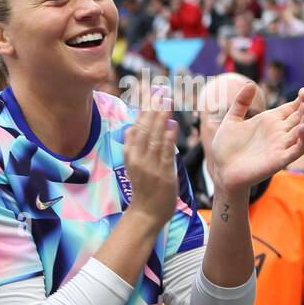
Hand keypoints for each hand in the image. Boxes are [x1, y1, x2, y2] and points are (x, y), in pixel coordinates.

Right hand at [123, 87, 179, 232]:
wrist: (145, 214)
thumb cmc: (145, 189)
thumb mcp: (137, 164)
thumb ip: (142, 145)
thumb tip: (147, 125)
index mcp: (130, 154)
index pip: (136, 127)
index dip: (143, 109)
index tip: (149, 93)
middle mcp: (137, 158)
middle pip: (144, 128)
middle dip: (152, 108)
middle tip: (159, 90)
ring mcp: (149, 166)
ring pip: (154, 137)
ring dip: (161, 118)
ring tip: (166, 101)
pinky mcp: (162, 174)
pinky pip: (165, 152)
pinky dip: (169, 138)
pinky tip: (173, 125)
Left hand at [208, 84, 303, 193]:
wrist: (221, 171)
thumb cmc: (226, 148)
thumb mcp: (231, 121)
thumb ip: (240, 103)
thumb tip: (249, 83)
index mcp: (270, 121)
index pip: (292, 108)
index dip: (300, 99)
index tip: (303, 90)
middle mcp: (279, 132)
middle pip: (300, 117)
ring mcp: (281, 146)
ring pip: (303, 132)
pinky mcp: (279, 160)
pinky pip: (297, 150)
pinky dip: (303, 140)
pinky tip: (302, 130)